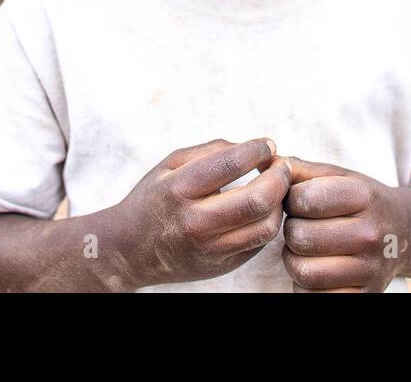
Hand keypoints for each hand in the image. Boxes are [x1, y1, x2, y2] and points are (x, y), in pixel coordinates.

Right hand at [114, 137, 290, 287]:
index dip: (258, 150)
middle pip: (257, 200)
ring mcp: (210, 249)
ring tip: (275, 187)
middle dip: (279, 177)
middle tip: (281, 165)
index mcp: (178, 190)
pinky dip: (268, 221)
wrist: (129, 250)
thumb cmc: (154, 199)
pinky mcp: (222, 265)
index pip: (231, 164)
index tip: (267, 145)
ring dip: (279, 202)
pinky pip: (259, 243)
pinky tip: (263, 208)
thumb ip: (211, 150)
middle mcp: (194, 223)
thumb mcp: (170, 164)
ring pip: (266, 226)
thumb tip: (254, 147)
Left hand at [280, 157, 408, 292]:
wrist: (404, 235)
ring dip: (294, 260)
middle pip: (299, 237)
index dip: (291, 199)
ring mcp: (370, 269)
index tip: (300, 202)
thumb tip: (265, 162)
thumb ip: (299, 168)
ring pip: (304, 271)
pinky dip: (306, 286)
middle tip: (302, 227)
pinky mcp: (364, 296)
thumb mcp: (338, 176)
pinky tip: (317, 268)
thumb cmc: (359, 202)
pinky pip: (313, 296)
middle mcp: (371, 234)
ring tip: (305, 249)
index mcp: (364, 196)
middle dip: (292, 230)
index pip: (303, 199)